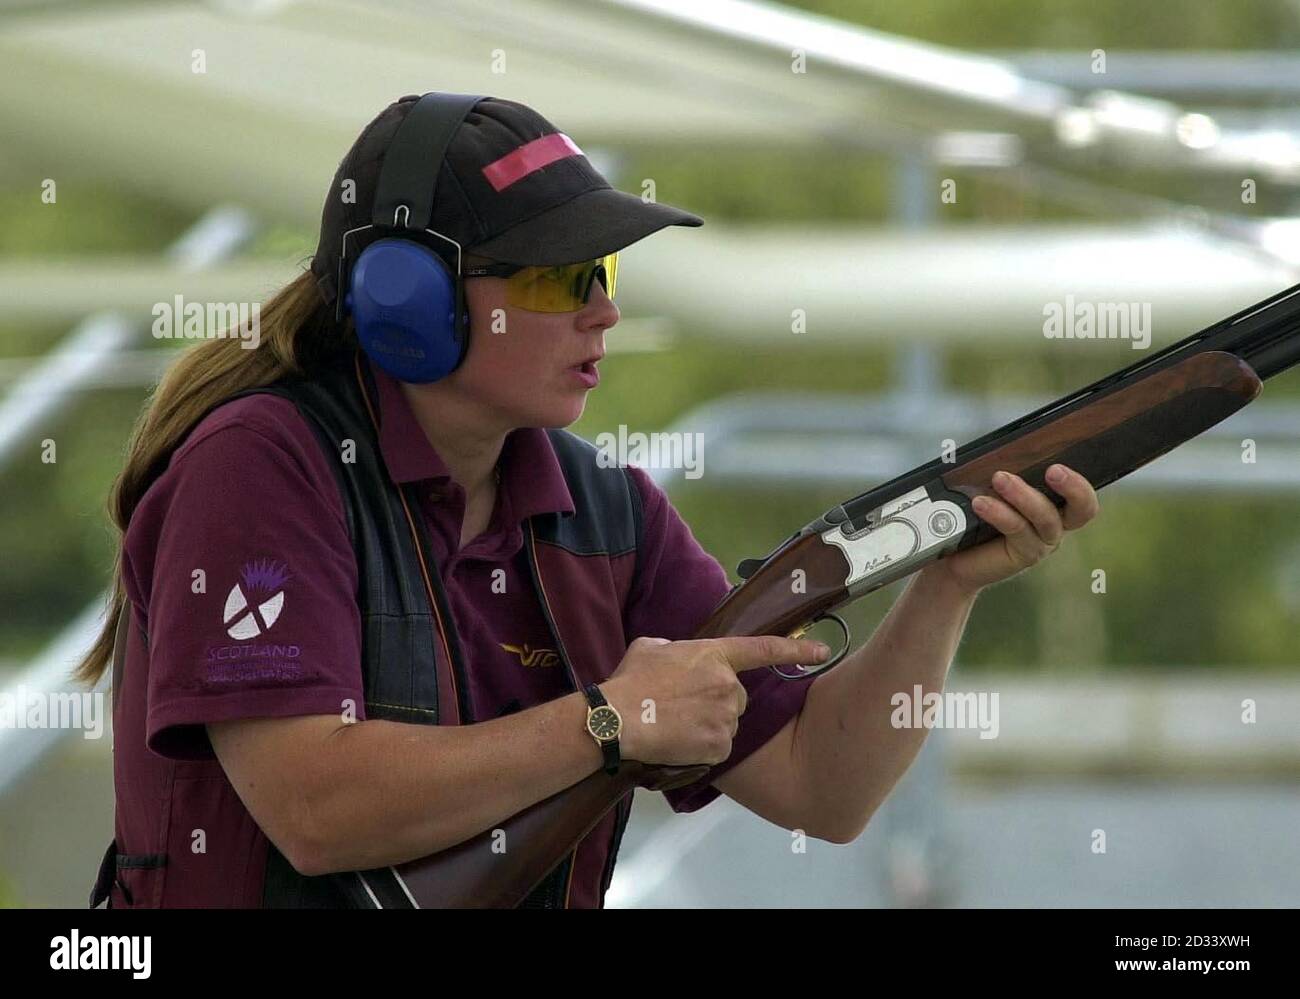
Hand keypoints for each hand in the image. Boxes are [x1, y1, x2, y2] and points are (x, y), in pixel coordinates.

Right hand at [601, 634, 829, 766]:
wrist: (618, 719)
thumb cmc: (630, 681)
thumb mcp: (652, 648)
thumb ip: (677, 650)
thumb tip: (679, 658)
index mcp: (715, 655)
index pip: (764, 649)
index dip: (797, 649)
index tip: (823, 651)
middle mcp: (729, 685)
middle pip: (737, 697)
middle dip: (717, 703)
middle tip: (683, 707)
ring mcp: (727, 717)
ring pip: (728, 724)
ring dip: (709, 726)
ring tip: (675, 725)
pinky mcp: (720, 746)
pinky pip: (719, 748)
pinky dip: (703, 748)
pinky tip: (679, 742)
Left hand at [934, 463, 1098, 593]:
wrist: (954, 555)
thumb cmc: (977, 516)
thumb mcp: (991, 488)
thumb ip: (1005, 473)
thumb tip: (1001, 449)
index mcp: (1055, 502)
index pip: (1082, 491)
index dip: (1079, 480)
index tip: (1058, 465)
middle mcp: (1055, 523)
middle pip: (1083, 509)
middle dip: (1073, 487)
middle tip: (1053, 471)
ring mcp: (1042, 541)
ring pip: (1046, 517)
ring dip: (1024, 495)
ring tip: (999, 479)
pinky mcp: (1025, 555)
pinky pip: (1018, 530)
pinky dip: (1000, 513)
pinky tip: (981, 503)